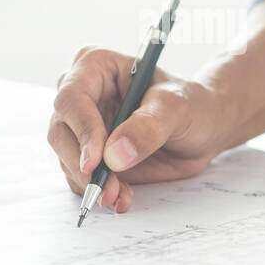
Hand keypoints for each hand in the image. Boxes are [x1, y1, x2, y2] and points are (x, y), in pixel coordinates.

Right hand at [48, 46, 225, 213]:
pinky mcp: (90, 154)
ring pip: (68, 159)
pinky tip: (122, 197)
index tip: (98, 161)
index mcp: (96, 67)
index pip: (72, 98)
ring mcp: (84, 126)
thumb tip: (114, 154)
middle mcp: (83, 94)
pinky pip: (81, 178)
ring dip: (92, 184)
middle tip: (107, 188)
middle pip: (60, 132)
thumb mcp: (176, 107)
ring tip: (121, 195)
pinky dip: (98, 192)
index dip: (82, 130)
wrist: (204, 129)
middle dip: (82, 165)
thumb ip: (148, 127)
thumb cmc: (191, 105)